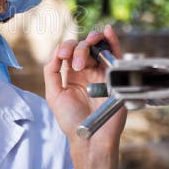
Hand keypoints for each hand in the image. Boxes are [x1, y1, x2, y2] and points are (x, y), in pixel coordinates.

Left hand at [44, 26, 126, 151]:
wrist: (91, 137)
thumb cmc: (71, 120)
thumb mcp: (54, 94)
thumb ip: (51, 72)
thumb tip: (57, 53)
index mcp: (72, 75)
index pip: (70, 52)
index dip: (66, 48)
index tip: (62, 56)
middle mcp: (88, 71)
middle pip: (84, 47)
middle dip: (78, 50)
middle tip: (78, 66)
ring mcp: (103, 73)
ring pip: (99, 47)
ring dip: (93, 40)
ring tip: (90, 44)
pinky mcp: (116, 77)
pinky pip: (116, 55)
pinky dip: (113, 40)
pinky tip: (108, 31)